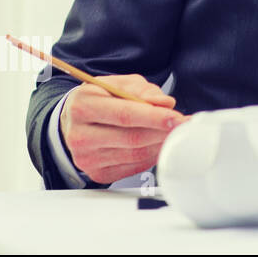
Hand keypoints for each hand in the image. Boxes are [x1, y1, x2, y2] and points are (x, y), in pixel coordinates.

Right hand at [60, 74, 186, 184]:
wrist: (74, 120)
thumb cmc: (100, 99)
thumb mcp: (119, 83)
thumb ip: (144, 91)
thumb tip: (166, 104)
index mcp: (83, 106)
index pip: (125, 115)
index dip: (155, 117)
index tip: (177, 117)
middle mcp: (80, 135)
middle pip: (133, 138)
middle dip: (164, 131)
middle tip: (183, 124)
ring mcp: (86, 158)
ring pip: (136, 154)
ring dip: (161, 143)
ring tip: (173, 132)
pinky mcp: (97, 173)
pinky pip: (133, 167)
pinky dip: (151, 156)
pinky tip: (157, 143)